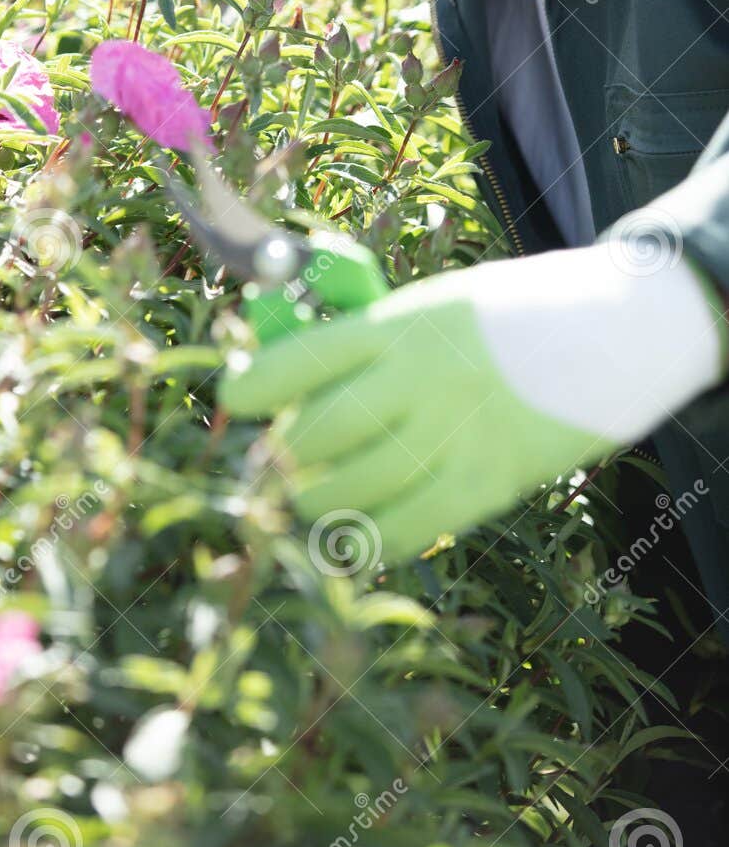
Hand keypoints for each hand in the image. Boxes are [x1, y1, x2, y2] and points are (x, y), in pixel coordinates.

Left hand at [219, 242, 726, 565]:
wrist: (611, 333)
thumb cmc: (504, 318)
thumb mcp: (433, 306)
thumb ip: (370, 341)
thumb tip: (296, 377)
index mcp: (401, 326)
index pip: (305, 359)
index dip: (260, 385)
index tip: (234, 400)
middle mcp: (419, 382)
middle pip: (319, 436)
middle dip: (287, 457)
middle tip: (283, 464)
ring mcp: (453, 436)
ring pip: (354, 491)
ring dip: (317, 505)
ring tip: (309, 503)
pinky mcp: (486, 484)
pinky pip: (406, 530)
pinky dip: (372, 540)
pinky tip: (362, 536)